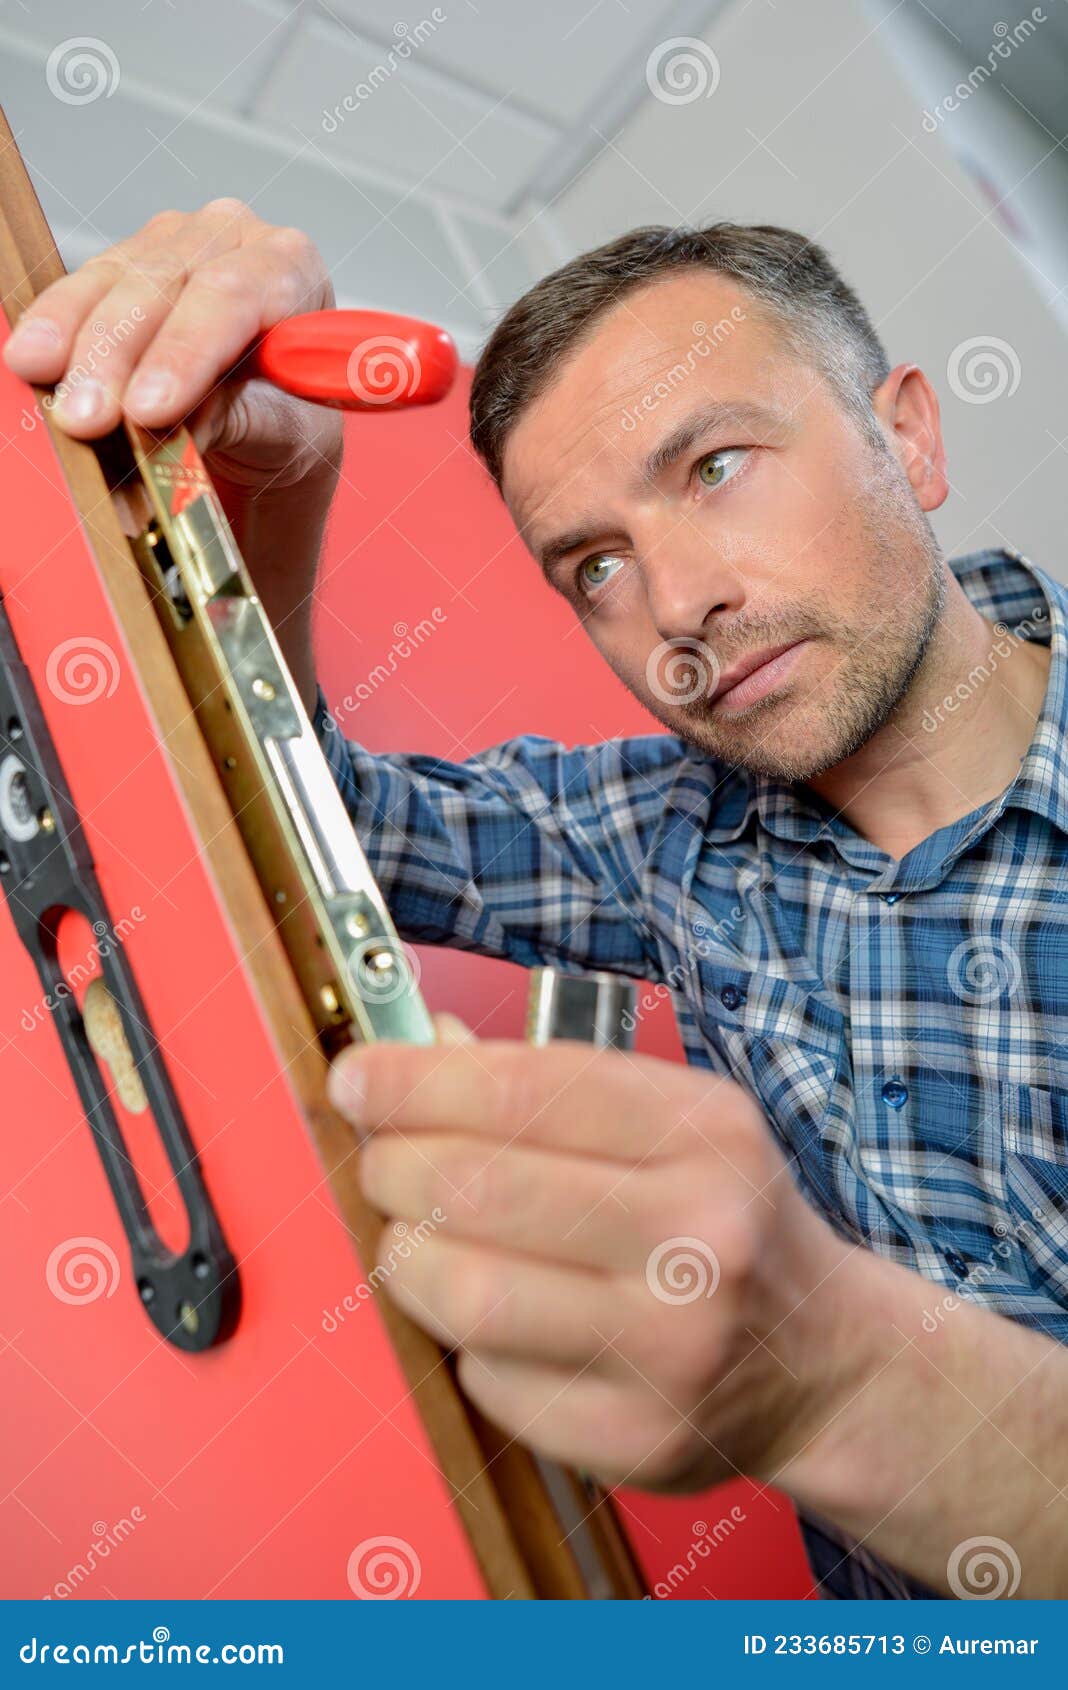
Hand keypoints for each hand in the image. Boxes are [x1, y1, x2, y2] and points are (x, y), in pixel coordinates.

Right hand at [3, 198, 341, 488]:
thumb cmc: (286, 418)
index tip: (149, 408)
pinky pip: (83, 288)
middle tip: (86, 415)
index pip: (232, 296)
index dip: (184, 351)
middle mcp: (232, 238)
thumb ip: (230, 418)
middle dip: (115, 353)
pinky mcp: (127, 262)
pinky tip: (34, 356)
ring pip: (114, 279)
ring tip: (41, 379)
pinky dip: (55, 327)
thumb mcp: (277, 429)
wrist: (271, 421)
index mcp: (290, 268)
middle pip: (163, 284)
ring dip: (72, 336)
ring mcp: (175, 242)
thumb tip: (170, 429)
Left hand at [327, 1034, 861, 1491]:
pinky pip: (488, 1379)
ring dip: (404, 1257)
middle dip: (392, 1164)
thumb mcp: (672, 1123)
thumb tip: (420, 1047)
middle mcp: (699, 1237)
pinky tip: (488, 1319)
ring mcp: (670, 1346)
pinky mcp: (634, 1436)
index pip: (523, 1090)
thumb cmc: (723, 1221)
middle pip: (475, 1188)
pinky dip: (459, 1342)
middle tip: (381, 1161)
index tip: (357, 1077)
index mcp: (705, 1134)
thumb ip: (549, 1083)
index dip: (414, 1080)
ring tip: (413, 1240)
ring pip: (465, 1293)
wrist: (822, 1358)